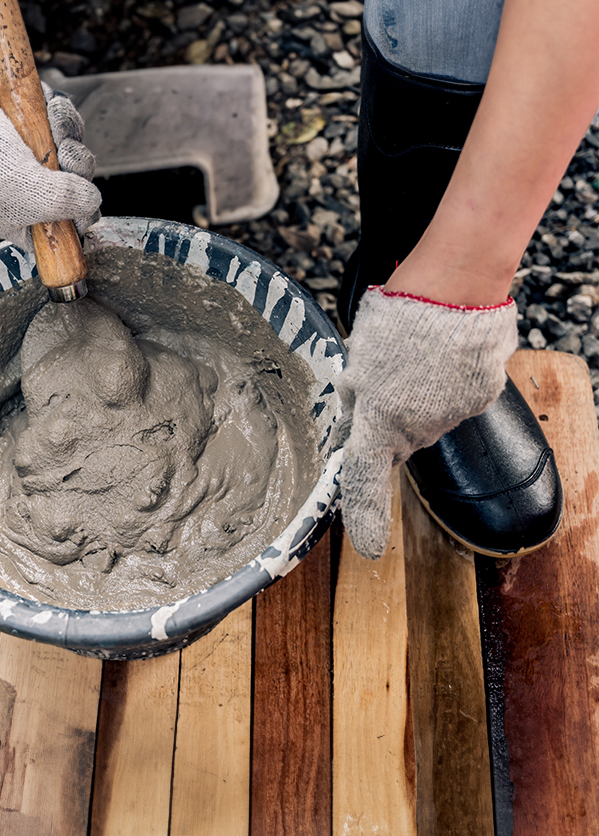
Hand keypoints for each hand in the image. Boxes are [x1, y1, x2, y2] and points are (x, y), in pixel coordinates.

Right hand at [0, 82, 100, 248]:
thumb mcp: (35, 198)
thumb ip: (69, 203)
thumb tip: (92, 201)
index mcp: (17, 219)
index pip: (56, 228)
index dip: (77, 218)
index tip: (87, 204)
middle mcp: (21, 190)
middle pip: (69, 187)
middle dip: (76, 169)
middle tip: (66, 159)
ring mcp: (24, 156)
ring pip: (67, 153)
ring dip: (69, 139)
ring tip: (57, 133)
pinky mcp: (27, 125)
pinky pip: (58, 125)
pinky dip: (60, 117)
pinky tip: (52, 112)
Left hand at [338, 286, 517, 557]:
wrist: (453, 290)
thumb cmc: (396, 319)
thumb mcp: (357, 362)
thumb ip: (356, 399)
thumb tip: (355, 421)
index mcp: (378, 421)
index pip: (365, 480)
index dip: (364, 516)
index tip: (367, 545)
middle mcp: (417, 428)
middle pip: (397, 442)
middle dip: (388, 423)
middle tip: (387, 382)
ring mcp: (452, 415)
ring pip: (427, 421)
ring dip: (417, 400)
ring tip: (415, 358)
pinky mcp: (480, 398)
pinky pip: (455, 402)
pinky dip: (447, 386)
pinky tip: (441, 356)